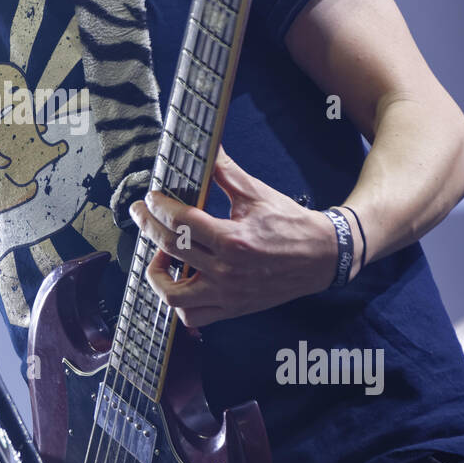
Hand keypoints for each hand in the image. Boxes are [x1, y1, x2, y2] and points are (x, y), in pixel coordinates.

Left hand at [128, 146, 344, 328]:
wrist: (322, 257)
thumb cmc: (290, 223)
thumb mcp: (257, 194)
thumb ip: (226, 172)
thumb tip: (207, 145)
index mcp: (233, 240)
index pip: (181, 222)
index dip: (159, 206)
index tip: (151, 197)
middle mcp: (228, 271)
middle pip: (172, 249)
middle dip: (148, 227)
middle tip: (141, 213)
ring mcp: (228, 294)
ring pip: (174, 296)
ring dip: (157, 274)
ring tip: (158, 254)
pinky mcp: (232, 309)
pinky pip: (193, 317)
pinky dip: (179, 304)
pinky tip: (178, 280)